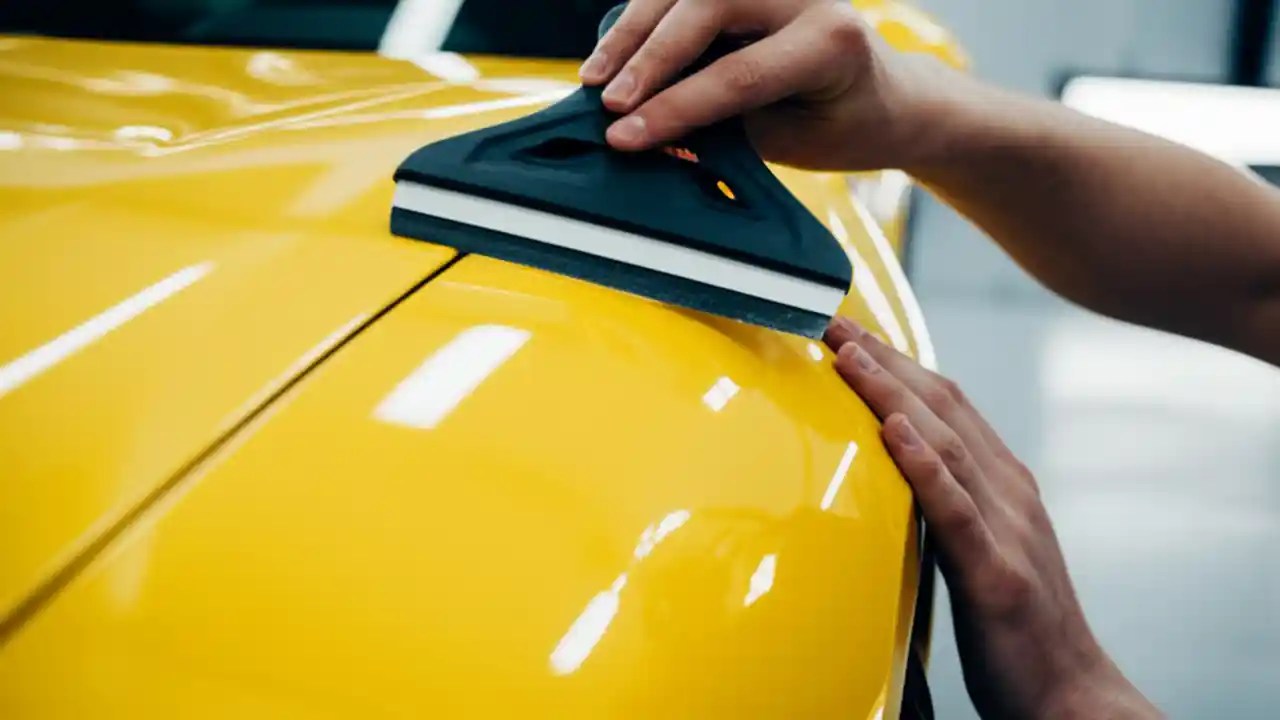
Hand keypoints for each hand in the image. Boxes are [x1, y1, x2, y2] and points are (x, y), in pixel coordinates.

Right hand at [578, 0, 961, 170]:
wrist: (887, 95)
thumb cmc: (843, 126)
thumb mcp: (790, 142)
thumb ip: (726, 129)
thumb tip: (650, 130)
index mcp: (830, 43)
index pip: (739, 74)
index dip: (675, 107)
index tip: (625, 136)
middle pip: (707, 12)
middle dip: (648, 59)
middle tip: (606, 103)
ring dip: (632, 33)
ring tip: (593, 77)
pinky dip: (644, 19)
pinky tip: (612, 53)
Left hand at [824, 318, 1161, 718]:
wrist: (1071, 694)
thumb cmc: (1018, 624)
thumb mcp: (982, 547)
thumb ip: (951, 502)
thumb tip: (900, 466)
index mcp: (1007, 487)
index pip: (949, 407)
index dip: (901, 365)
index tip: (854, 334)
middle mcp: (1011, 496)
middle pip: (944, 410)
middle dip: (887, 362)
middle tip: (836, 325)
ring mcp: (1007, 532)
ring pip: (946, 446)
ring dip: (894, 395)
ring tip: (852, 357)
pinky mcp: (996, 576)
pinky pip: (956, 511)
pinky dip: (925, 466)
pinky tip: (896, 432)